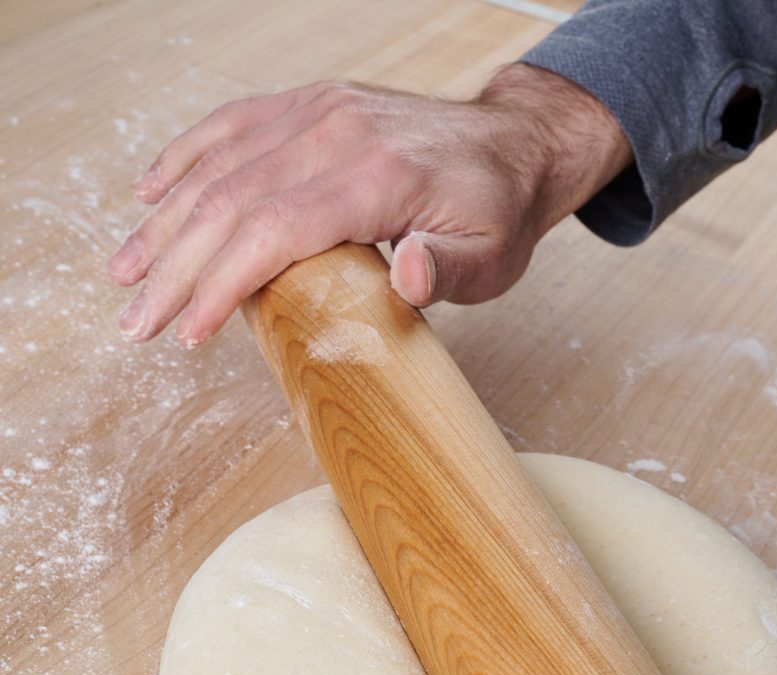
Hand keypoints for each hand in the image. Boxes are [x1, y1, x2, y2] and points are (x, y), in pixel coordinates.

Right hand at [107, 65, 630, 344]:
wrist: (515, 146)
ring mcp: (318, 112)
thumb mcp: (491, 258)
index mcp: (378, 177)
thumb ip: (447, 270)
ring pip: (220, 165)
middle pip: (232, 201)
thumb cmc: (497, 212)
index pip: (275, 230)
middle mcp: (337, 134)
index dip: (223, 283)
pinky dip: (185, 157)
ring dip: (166, 223)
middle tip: (136, 323)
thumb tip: (408, 278)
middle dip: (175, 268)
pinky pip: (233, 125)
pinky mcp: (310, 105)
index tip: (188, 331)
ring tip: (124, 273)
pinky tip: (151, 192)